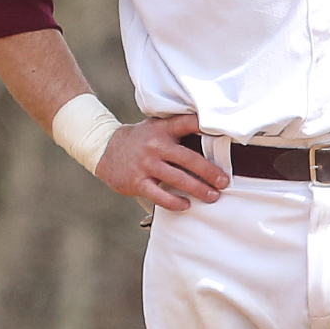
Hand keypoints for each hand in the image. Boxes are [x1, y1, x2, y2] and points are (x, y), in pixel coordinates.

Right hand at [95, 113, 228, 209]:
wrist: (105, 148)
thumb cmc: (141, 139)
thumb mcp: (157, 126)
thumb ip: (178, 129)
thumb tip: (211, 134)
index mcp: (163, 129)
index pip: (186, 123)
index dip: (204, 126)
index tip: (224, 133)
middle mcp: (156, 145)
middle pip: (188, 158)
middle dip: (209, 172)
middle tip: (224, 182)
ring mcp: (146, 164)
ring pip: (177, 179)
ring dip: (198, 189)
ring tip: (212, 196)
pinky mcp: (137, 181)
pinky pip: (159, 195)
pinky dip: (174, 202)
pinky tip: (186, 205)